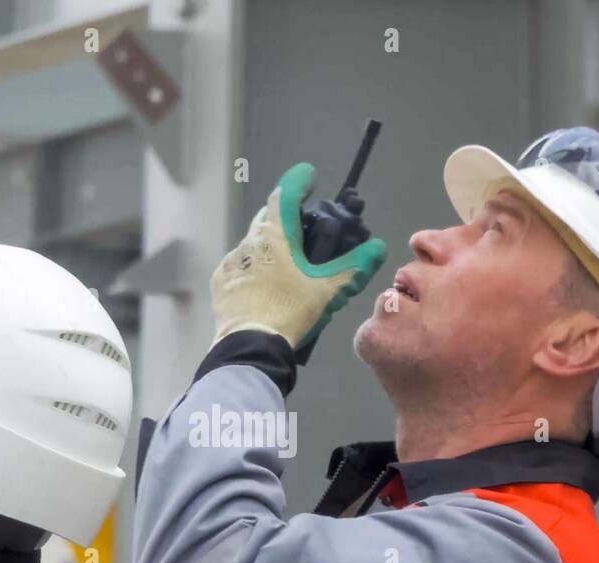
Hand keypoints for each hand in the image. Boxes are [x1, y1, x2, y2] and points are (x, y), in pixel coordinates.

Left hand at [210, 163, 385, 355]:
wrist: (250, 348)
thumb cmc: (290, 312)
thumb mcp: (328, 291)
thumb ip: (354, 267)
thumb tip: (379, 247)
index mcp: (274, 235)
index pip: (286, 194)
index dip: (299, 182)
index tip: (309, 178)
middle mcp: (248, 241)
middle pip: (268, 218)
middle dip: (284, 218)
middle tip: (301, 231)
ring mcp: (230, 262)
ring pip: (251, 244)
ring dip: (267, 248)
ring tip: (283, 268)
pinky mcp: (219, 282)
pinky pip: (237, 267)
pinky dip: (250, 269)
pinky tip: (261, 287)